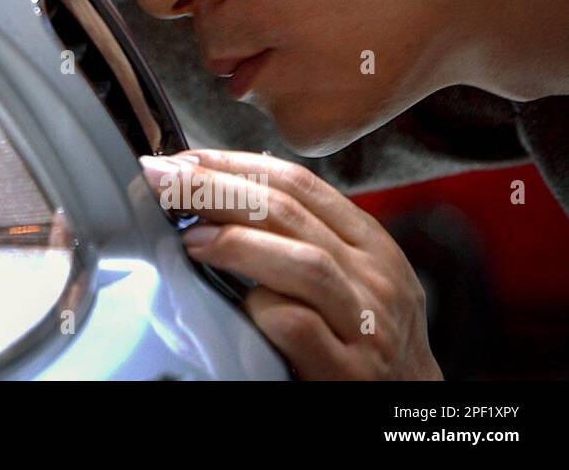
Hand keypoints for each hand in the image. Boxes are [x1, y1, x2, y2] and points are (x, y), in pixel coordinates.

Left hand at [140, 149, 443, 379]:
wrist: (409, 413)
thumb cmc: (365, 340)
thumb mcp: (350, 277)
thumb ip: (302, 239)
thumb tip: (219, 193)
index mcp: (370, 244)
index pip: (298, 183)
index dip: (233, 164)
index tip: (182, 160)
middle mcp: (374, 277)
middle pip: (289, 211)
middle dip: (217, 189)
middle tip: (163, 182)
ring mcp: (366, 326)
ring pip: (303, 264)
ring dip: (236, 243)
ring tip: (188, 238)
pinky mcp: (349, 373)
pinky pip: (298, 327)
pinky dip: (262, 309)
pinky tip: (236, 304)